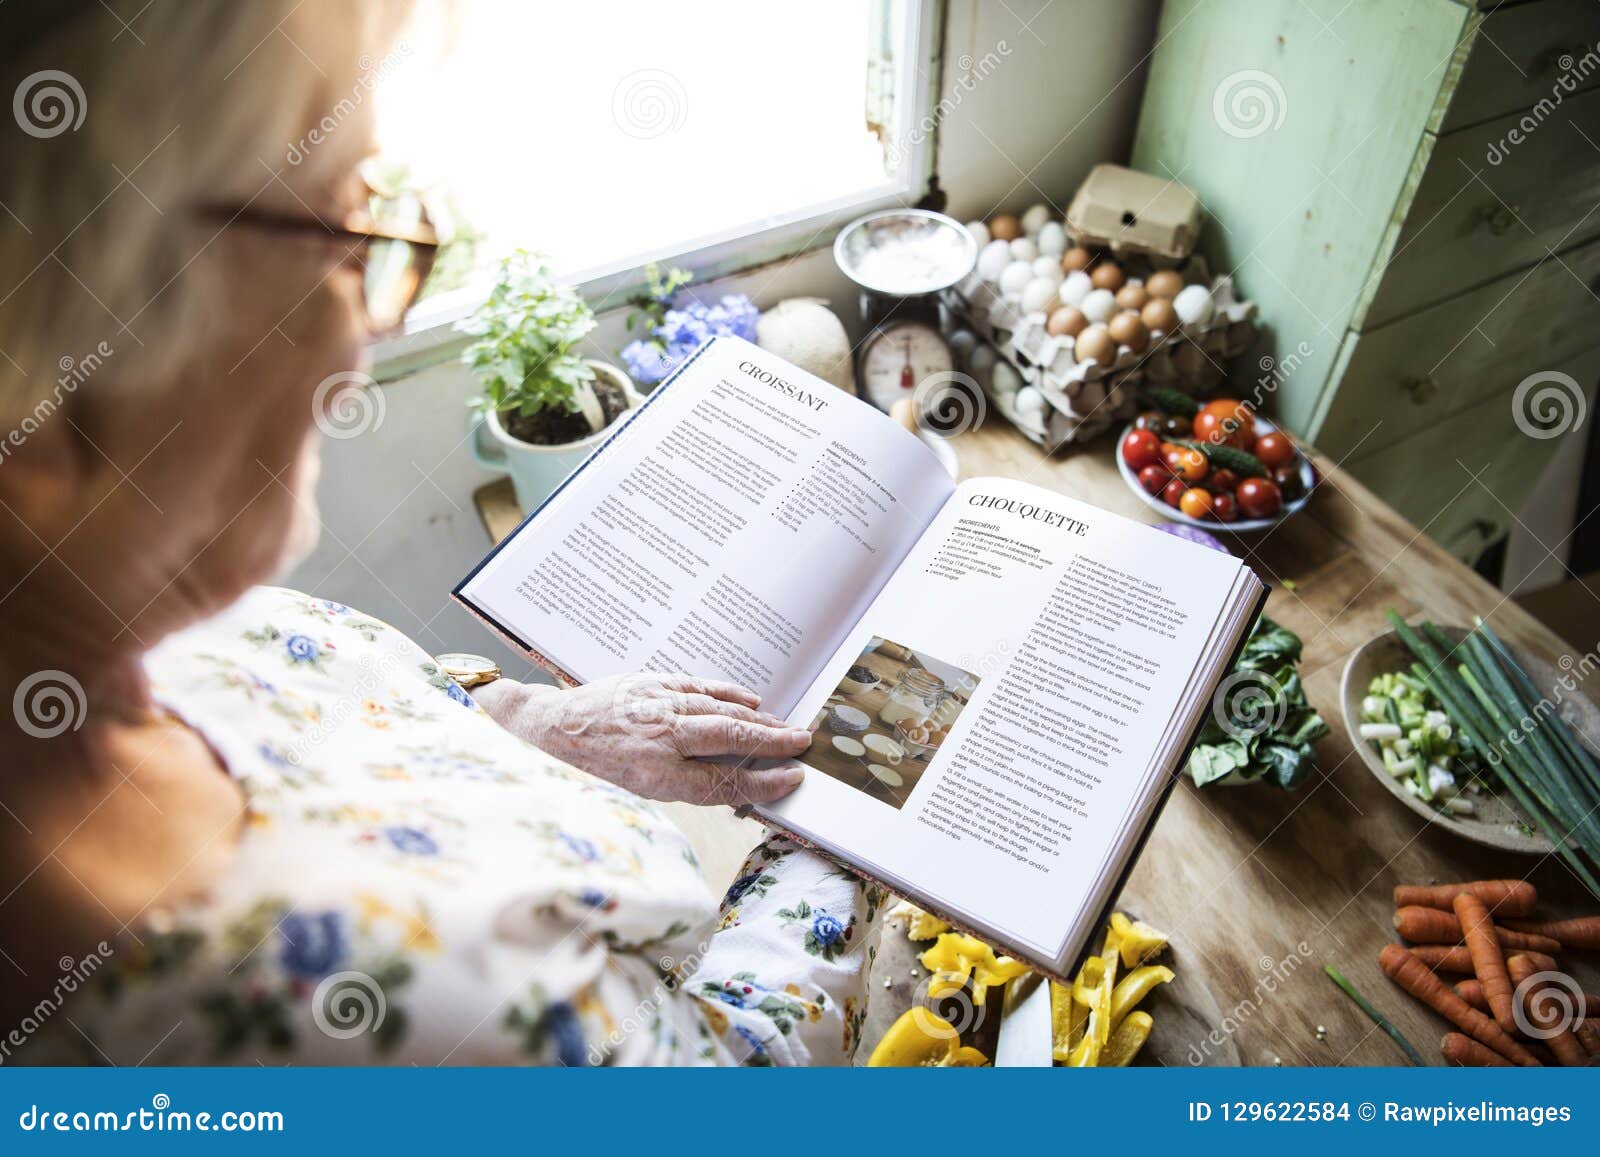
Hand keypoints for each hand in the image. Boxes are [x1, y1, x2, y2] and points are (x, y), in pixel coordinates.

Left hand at [474, 673, 811, 805]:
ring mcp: (657, 705)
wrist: (552, 732)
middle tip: (802, 744)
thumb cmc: (594, 772)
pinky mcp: (651, 682)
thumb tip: (738, 786)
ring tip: (786, 726)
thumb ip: (688, 788)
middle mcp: (659, 738)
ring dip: (758, 719)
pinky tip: (752, 701)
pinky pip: (700, 686)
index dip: (762, 782)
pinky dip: (729, 693)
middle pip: (728, 738)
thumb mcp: (637, 794)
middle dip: (771, 742)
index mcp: (655, 774)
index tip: (792, 779)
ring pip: (719, 709)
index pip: (723, 782)